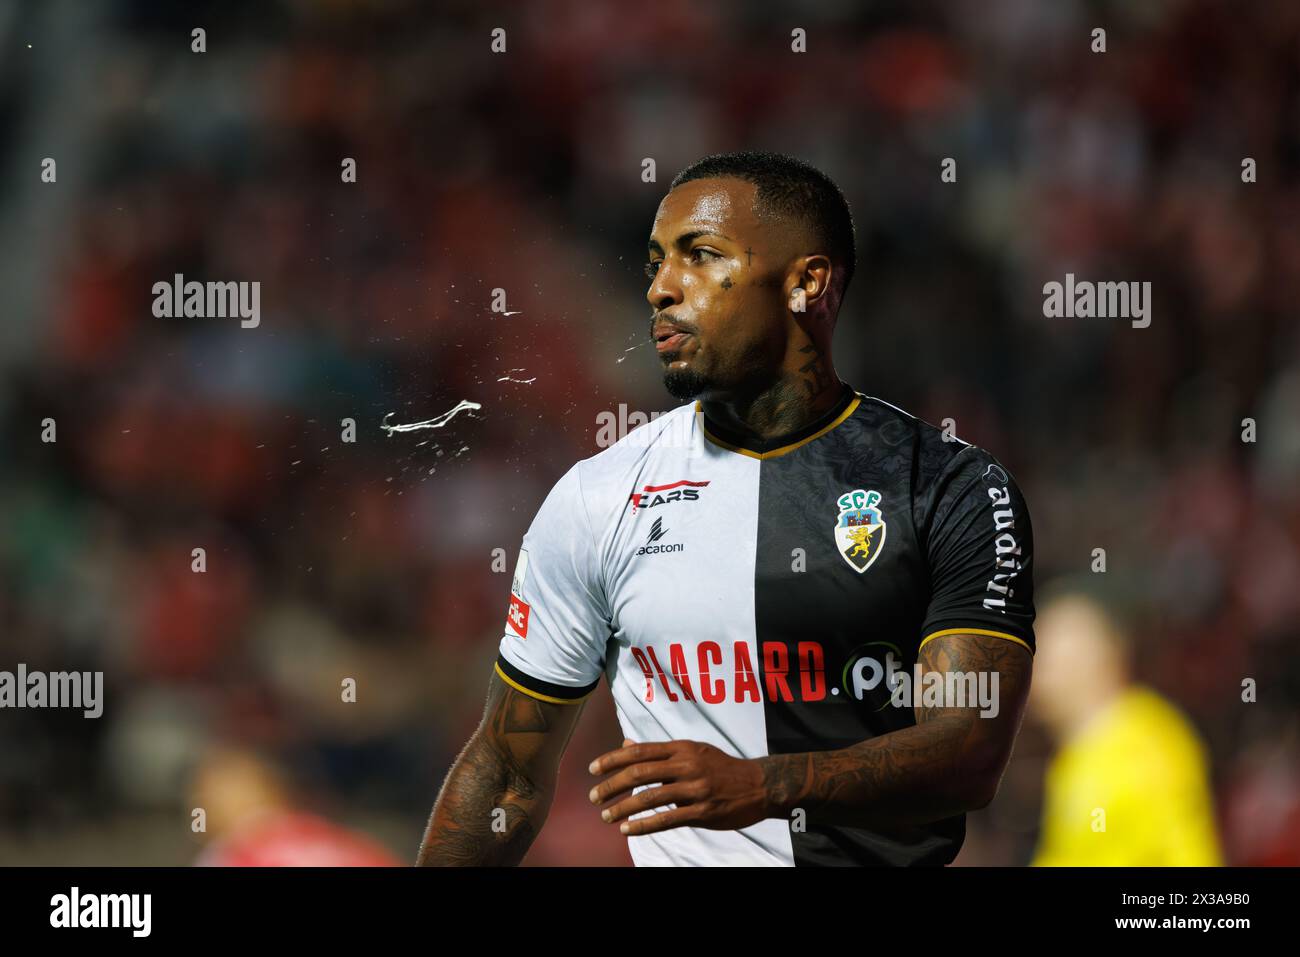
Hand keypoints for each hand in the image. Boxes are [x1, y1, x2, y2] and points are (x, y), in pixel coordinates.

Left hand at [587, 738, 769, 835]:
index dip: (613, 759)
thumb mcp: (691, 750)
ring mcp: (695, 790)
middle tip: (593, 796)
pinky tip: (627, 830)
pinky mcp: (703, 813)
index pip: (640, 751)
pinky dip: (644, 825)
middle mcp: (686, 766)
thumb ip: (659, 751)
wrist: (759, 784)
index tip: (593, 769)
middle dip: (611, 785)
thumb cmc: (720, 766)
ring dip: (622, 808)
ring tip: (605, 816)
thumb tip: (626, 745)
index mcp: (682, 748)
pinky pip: (667, 820)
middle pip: (639, 773)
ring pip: (650, 798)